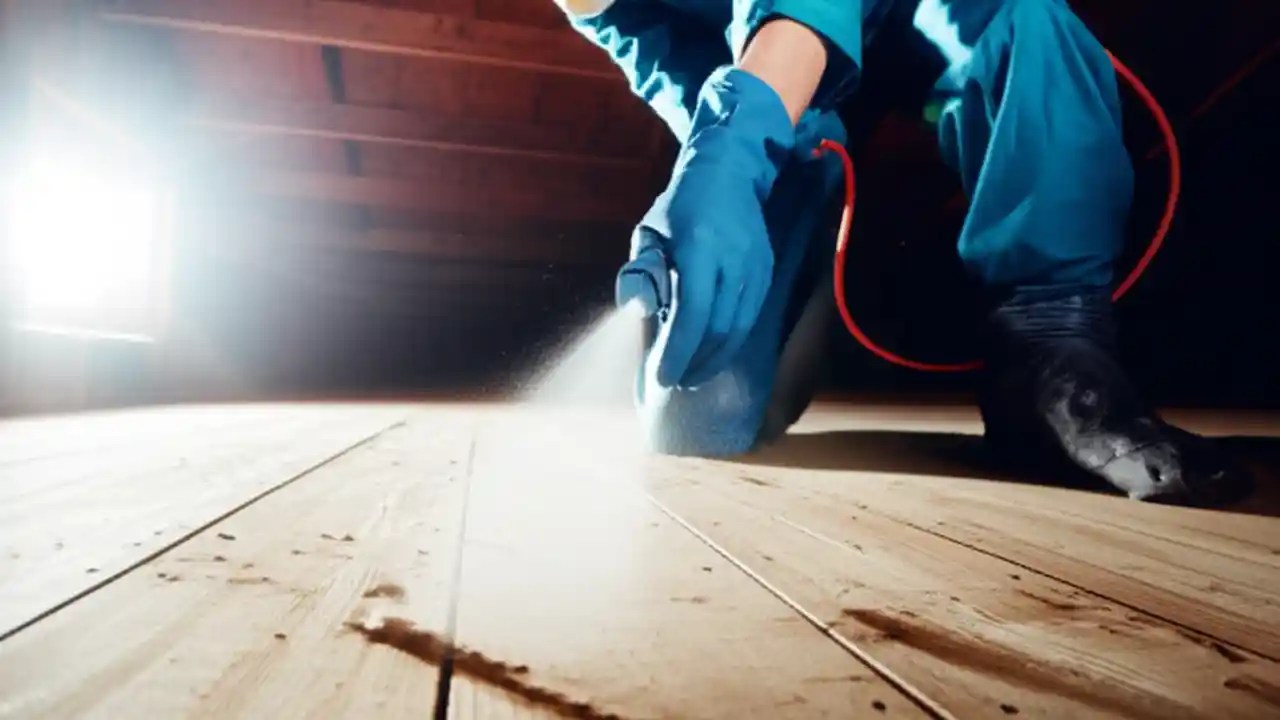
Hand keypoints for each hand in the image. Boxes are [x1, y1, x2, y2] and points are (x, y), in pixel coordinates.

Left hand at [637, 67, 794, 387]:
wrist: (729, 171)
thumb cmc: (680, 205)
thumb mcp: (650, 232)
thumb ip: (642, 272)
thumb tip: (640, 313)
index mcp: (699, 248)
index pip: (692, 314)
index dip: (677, 352)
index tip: (661, 377)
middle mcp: (733, 261)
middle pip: (718, 329)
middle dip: (694, 363)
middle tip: (673, 382)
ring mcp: (755, 268)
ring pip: (738, 329)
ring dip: (713, 359)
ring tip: (690, 375)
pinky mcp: (766, 274)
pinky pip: (749, 318)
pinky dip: (729, 342)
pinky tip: (711, 352)